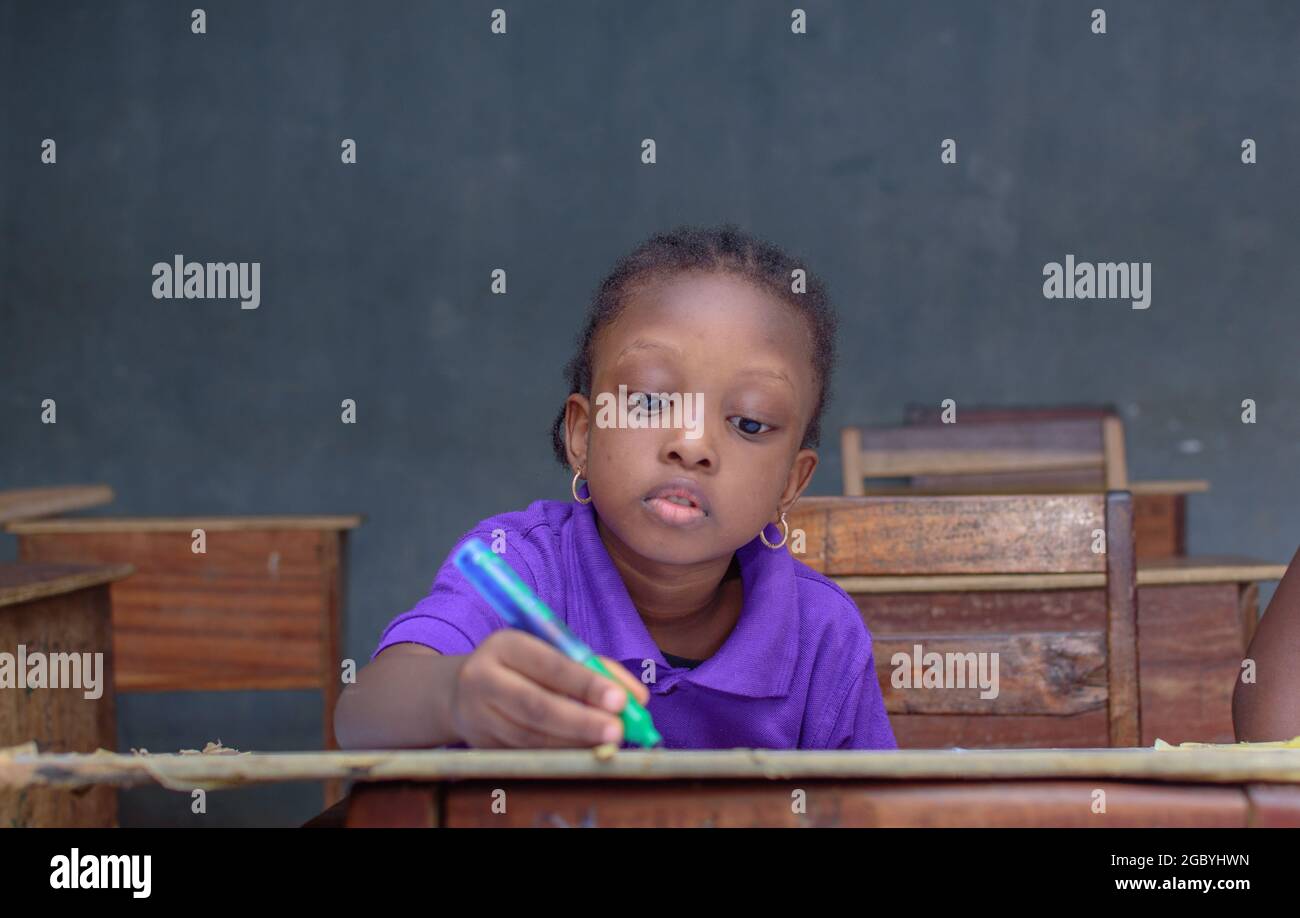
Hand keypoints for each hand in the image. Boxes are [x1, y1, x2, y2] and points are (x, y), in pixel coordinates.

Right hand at [449, 629, 650, 747]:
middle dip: (581, 721)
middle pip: (536, 705)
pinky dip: (558, 755)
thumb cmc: (523, 667)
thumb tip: (637, 698)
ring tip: (607, 744)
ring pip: (531, 736)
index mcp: (505, 645)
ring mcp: (478, 716)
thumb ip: (595, 668)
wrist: (461, 691)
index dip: (586, 684)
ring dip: (573, 743)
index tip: (620, 700)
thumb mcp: (550, 651)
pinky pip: (526, 753)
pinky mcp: (482, 745)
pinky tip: (583, 754)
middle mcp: (485, 679)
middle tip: (618, 731)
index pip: (550, 665)